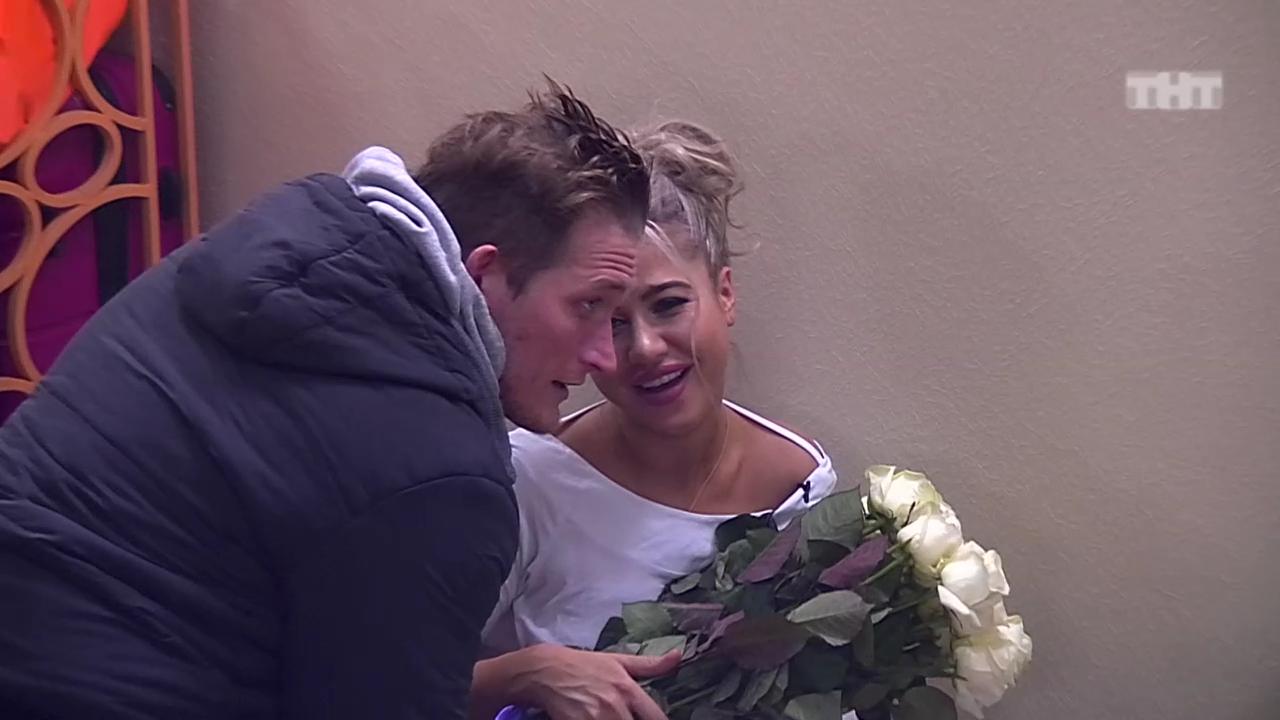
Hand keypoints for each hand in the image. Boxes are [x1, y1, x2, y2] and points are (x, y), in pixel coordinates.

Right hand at [506, 644, 680, 719]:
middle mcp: (615, 707)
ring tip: (614, 717)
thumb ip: (650, 665)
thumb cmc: (583, 666)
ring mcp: (597, 719)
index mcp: (628, 690)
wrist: (546, 671)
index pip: (656, 719)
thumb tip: (678, 656)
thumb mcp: (618, 661)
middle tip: (627, 716)